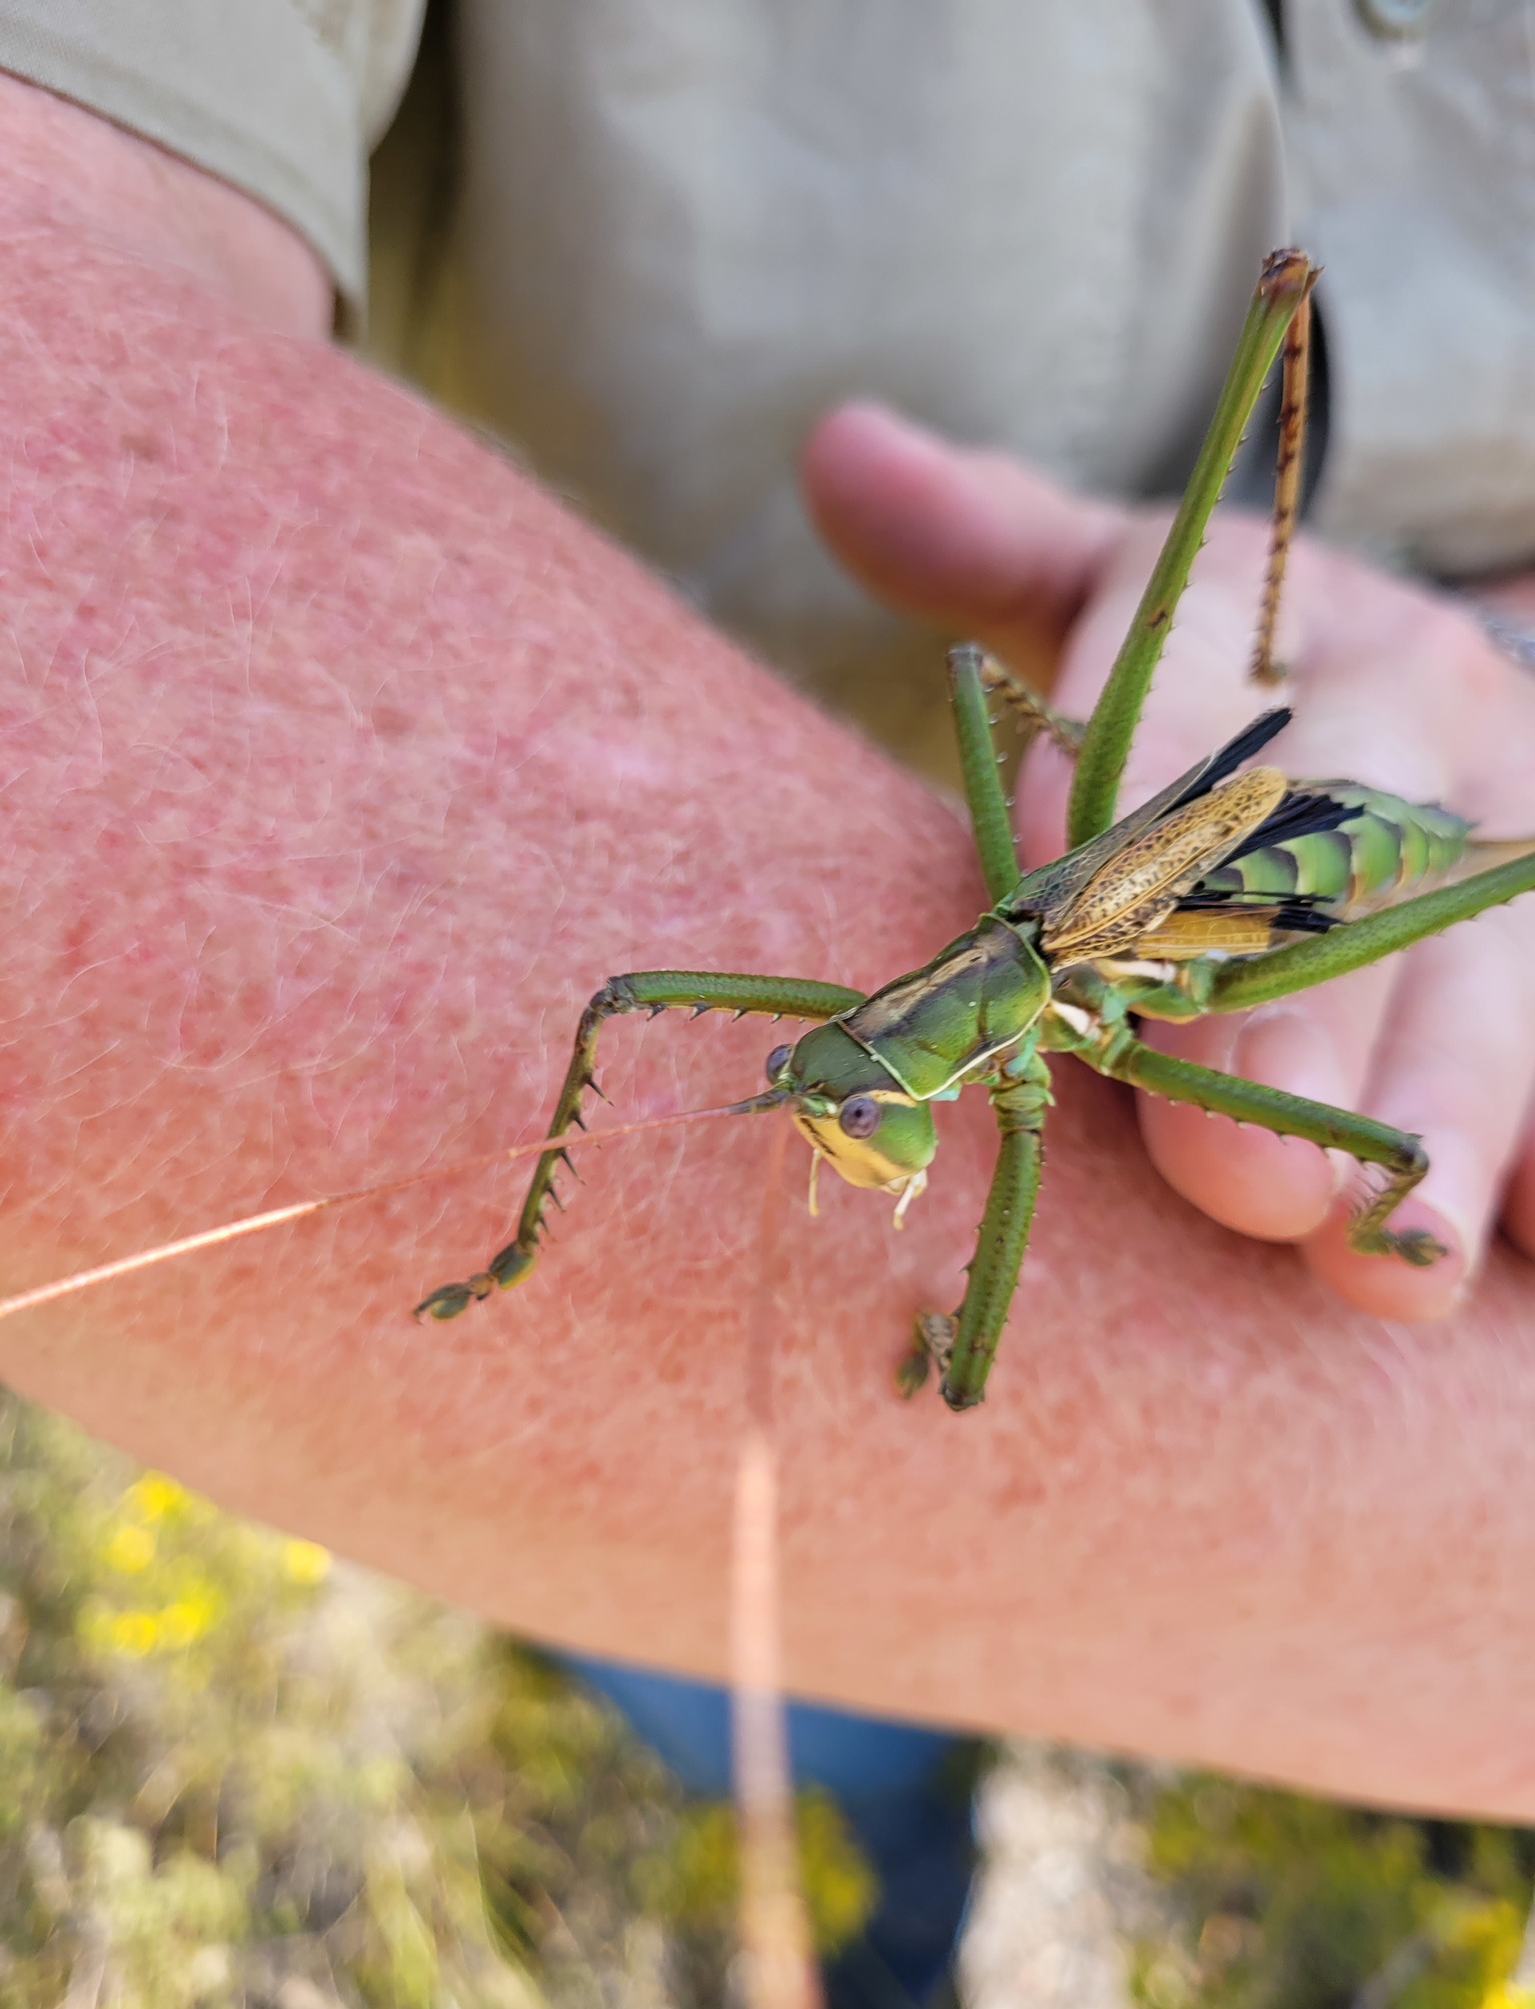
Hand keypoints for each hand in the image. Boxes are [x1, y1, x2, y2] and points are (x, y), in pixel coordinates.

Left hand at [803, 401, 1534, 1320]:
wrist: (1441, 698)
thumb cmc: (1234, 672)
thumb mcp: (1128, 582)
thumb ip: (985, 539)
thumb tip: (833, 447)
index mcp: (1313, 635)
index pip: (1209, 742)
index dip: (1144, 844)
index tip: (1079, 941)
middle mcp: (1446, 737)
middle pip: (1374, 888)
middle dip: (1312, 1034)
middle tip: (1248, 1189)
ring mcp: (1533, 862)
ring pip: (1507, 986)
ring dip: (1457, 1130)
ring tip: (1396, 1272)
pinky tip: (1523, 1253)